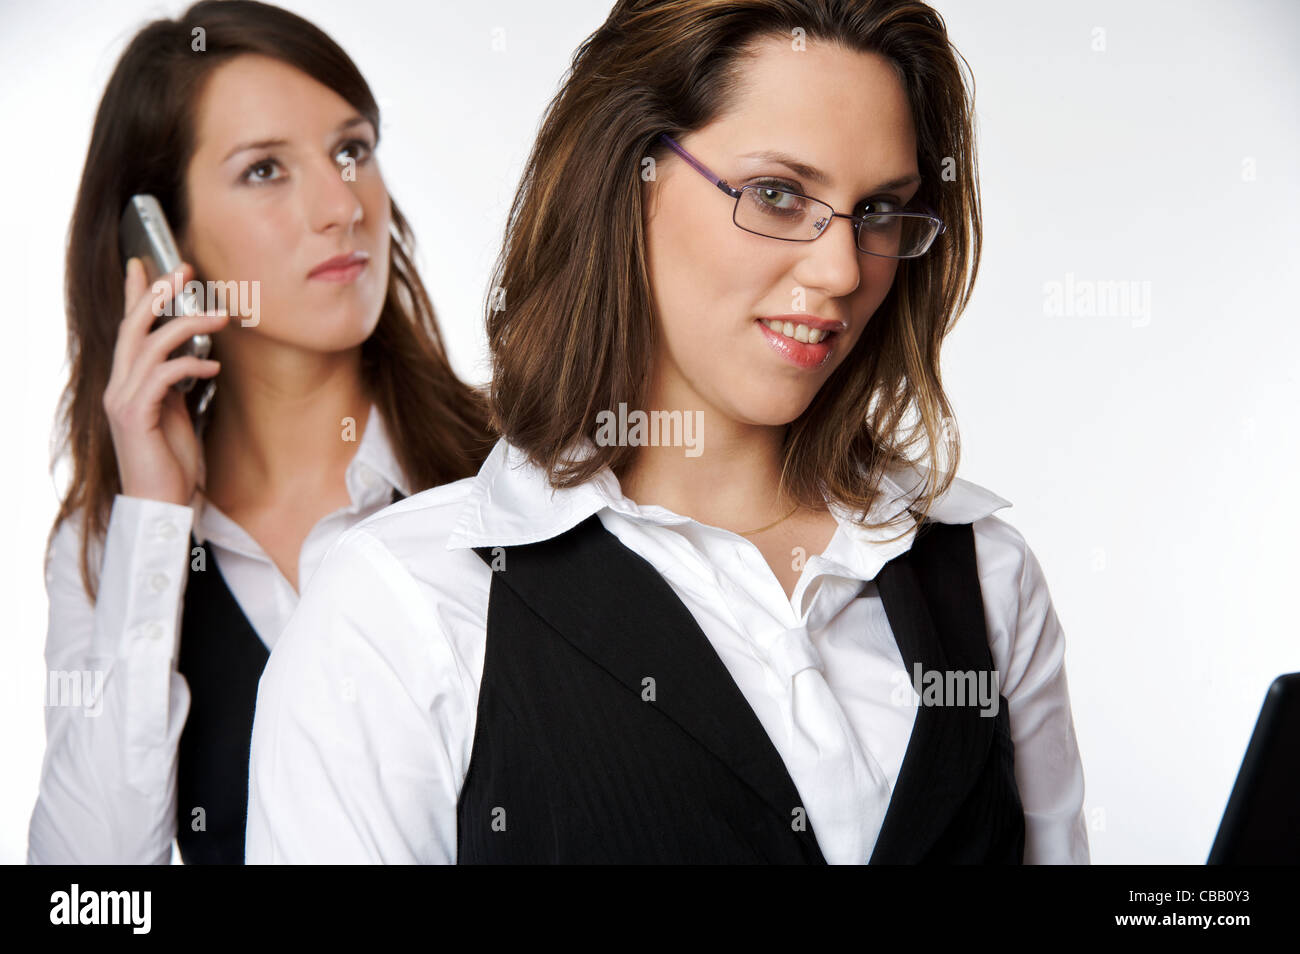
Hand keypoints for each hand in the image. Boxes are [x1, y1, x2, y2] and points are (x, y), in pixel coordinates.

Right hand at [103, 258, 227, 504]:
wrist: (161, 505)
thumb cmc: (172, 463)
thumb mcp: (178, 414)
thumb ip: (176, 386)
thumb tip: (194, 359)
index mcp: (129, 384)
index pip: (129, 329)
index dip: (137, 294)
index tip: (150, 264)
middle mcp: (119, 387)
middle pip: (132, 326)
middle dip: (158, 294)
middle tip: (184, 269)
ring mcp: (124, 401)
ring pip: (149, 345)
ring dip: (187, 325)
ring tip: (220, 316)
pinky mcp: (136, 417)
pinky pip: (161, 378)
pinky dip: (189, 365)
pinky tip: (214, 367)